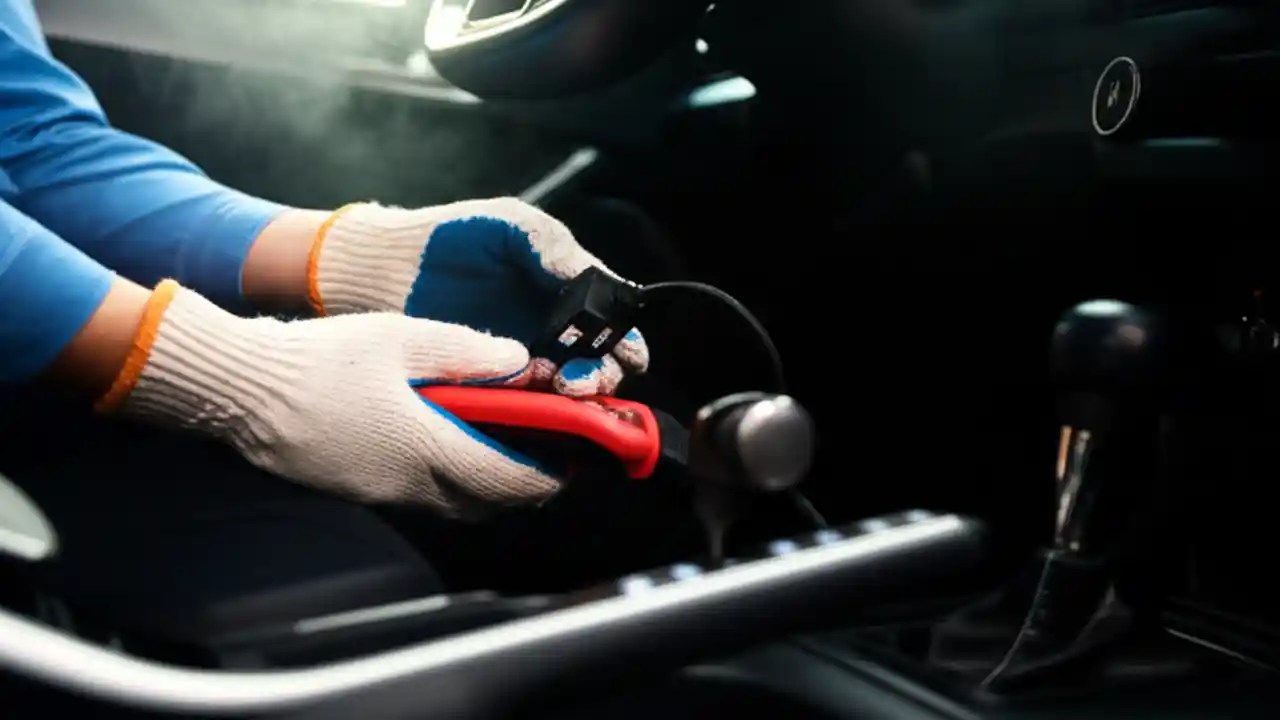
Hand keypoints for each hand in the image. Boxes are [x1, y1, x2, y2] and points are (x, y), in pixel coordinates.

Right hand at [96, 280, 559, 514]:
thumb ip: (468, 351)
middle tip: (548, 444)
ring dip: (491, 482)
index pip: (511, 479)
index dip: (552, 471)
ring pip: (460, 504)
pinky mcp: (362, 490)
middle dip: (529, 479)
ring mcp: (384, 493)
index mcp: (426, 447)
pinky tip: (449, 438)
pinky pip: (425, 497)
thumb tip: (519, 360)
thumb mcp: (402, 337)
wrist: (242, 390)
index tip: (575, 450)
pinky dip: (453, 478)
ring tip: (504, 438)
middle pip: (491, 502)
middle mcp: (410, 484)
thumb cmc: (318, 359)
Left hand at [306, 198, 649, 396]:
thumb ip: (555, 248)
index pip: (619, 327)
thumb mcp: (512, 226)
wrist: (386, 267)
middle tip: (577, 378)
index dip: (627, 342)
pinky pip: (525, 407)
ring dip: (572, 397)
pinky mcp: (491, 387)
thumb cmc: (452, 236)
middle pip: (603, 368)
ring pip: (568, 395)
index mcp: (572, 295)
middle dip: (601, 377)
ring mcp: (524, 364)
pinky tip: (524, 400)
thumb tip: (592, 279)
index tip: (619, 350)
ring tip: (555, 388)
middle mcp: (557, 335)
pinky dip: (533, 410)